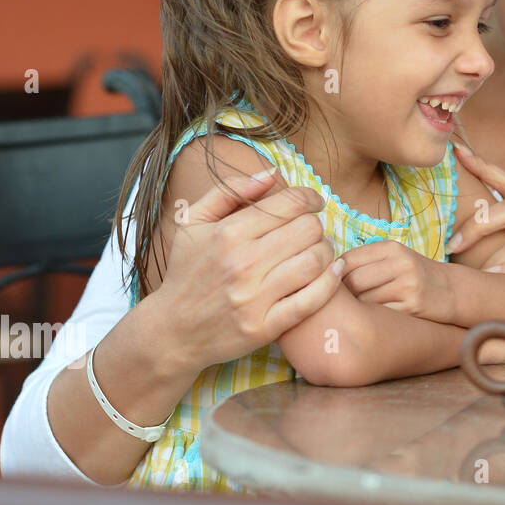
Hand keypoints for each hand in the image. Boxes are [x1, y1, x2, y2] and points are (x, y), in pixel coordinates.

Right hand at [150, 172, 341, 372]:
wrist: (172, 331)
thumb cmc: (187, 271)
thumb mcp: (192, 222)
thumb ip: (230, 190)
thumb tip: (272, 173)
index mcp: (228, 233)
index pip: (290, 203)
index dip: (310, 197)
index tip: (313, 202)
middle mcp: (242, 264)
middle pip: (309, 229)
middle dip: (316, 225)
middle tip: (311, 231)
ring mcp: (254, 298)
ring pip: (316, 260)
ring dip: (326, 252)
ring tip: (318, 250)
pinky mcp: (264, 327)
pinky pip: (314, 299)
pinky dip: (331, 281)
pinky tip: (333, 271)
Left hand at [336, 238, 455, 323]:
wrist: (451, 291)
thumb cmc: (414, 275)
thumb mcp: (395, 258)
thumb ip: (366, 261)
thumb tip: (327, 273)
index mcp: (392, 248)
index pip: (349, 259)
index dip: (336, 274)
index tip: (334, 284)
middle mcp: (401, 263)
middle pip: (354, 280)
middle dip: (344, 294)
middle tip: (343, 302)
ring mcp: (408, 285)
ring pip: (364, 300)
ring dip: (356, 308)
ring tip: (357, 311)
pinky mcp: (413, 306)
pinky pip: (380, 314)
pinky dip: (372, 318)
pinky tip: (373, 319)